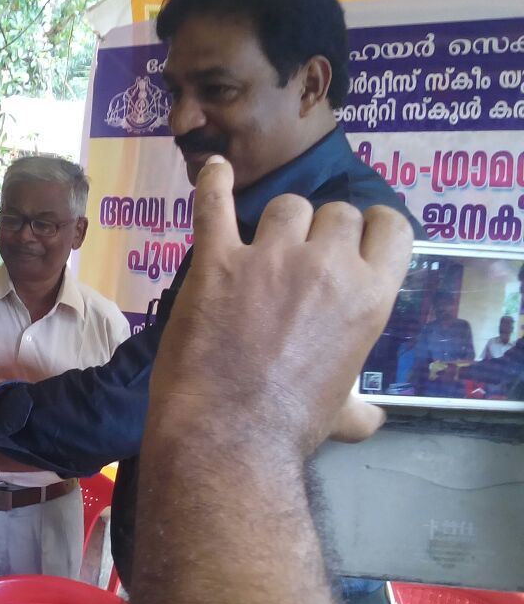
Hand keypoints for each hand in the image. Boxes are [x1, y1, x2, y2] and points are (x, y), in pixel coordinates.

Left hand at [148, 156, 412, 456]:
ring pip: (286, 205)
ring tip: (263, 245)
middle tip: (301, 259)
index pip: (391, 227)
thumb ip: (359, 405)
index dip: (373, 229)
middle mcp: (327, 266)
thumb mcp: (341, 414)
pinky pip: (214, 205)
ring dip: (277, 221)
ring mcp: (269, 259)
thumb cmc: (289, 426)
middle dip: (321, 231)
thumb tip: (371, 418)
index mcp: (370, 297)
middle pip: (335, 213)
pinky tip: (214, 169)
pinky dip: (212, 183)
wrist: (228, 434)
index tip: (357, 239)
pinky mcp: (216, 260)